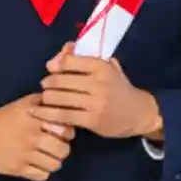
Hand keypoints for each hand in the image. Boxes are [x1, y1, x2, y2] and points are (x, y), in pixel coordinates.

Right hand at [0, 93, 74, 180]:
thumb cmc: (6, 118)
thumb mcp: (24, 104)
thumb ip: (44, 103)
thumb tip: (65, 107)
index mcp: (34, 119)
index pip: (65, 130)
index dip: (68, 132)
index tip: (62, 132)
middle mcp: (30, 137)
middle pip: (62, 150)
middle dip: (63, 149)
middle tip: (58, 146)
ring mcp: (24, 155)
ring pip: (54, 165)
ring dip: (55, 161)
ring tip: (49, 156)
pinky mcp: (18, 169)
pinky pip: (42, 176)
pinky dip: (44, 172)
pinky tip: (39, 165)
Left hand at [33, 42, 162, 139]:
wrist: (139, 113)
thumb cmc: (119, 87)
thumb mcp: (106, 68)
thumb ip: (80, 60)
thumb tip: (53, 61)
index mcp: (101, 66)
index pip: (68, 61)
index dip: (56, 65)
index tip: (53, 70)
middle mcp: (98, 83)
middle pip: (60, 80)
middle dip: (48, 83)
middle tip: (45, 86)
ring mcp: (95, 103)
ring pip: (59, 98)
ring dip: (47, 98)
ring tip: (44, 99)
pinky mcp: (91, 120)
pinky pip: (63, 115)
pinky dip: (48, 114)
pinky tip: (41, 113)